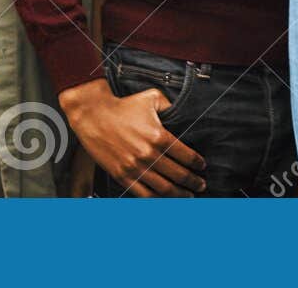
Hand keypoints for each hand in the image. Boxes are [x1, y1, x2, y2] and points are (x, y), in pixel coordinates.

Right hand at [58, 78, 205, 196]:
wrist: (94, 115)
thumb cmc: (123, 106)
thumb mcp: (153, 98)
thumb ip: (172, 107)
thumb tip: (186, 115)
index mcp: (158, 136)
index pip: (186, 156)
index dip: (197, 163)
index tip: (202, 167)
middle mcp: (148, 154)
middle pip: (178, 175)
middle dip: (193, 182)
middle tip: (201, 184)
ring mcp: (134, 167)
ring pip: (163, 188)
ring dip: (179, 194)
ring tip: (188, 195)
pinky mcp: (122, 175)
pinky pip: (143, 193)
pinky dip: (157, 199)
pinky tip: (165, 199)